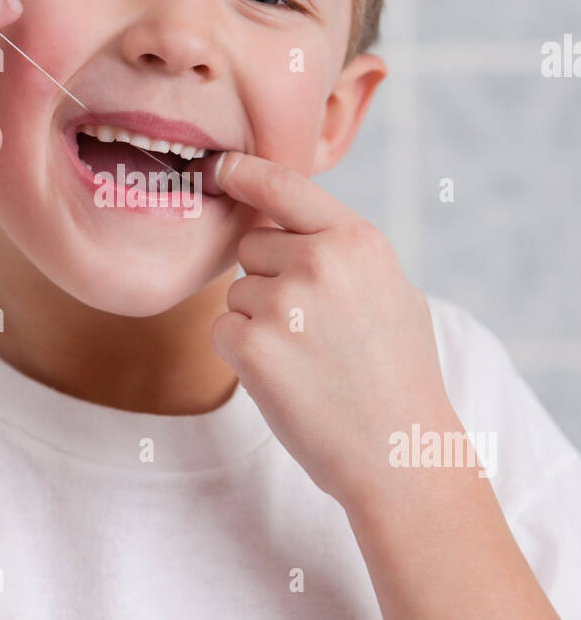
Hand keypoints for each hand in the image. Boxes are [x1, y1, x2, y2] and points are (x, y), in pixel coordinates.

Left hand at [206, 152, 453, 508]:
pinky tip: (287, 379)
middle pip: (253, 244)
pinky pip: (223, 330)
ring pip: (237, 292)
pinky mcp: (252, 347)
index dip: (246, 173)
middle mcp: (320, 262)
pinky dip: (243, 353)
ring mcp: (283, 303)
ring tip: (309, 359)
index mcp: (358, 240)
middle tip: (313, 328)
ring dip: (258, 321)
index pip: (287, 187)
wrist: (400, 453)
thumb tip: (282, 220)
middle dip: (268, 278)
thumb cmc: (398, 375)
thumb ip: (341, 251)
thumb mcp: (391, 291)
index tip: (220, 165)